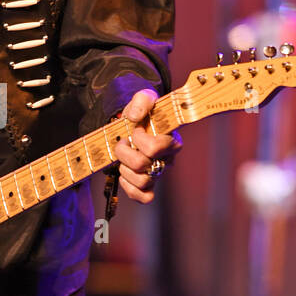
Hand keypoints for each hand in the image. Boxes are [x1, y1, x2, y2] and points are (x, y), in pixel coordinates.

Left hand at [114, 89, 181, 203]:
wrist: (133, 124)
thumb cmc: (142, 113)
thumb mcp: (143, 98)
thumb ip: (142, 100)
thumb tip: (135, 117)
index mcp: (171, 140)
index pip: (155, 148)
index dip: (139, 139)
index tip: (135, 130)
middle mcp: (167, 159)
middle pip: (143, 166)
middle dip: (125, 153)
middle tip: (124, 143)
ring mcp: (158, 173)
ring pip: (142, 182)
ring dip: (125, 169)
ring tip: (123, 159)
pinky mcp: (148, 185)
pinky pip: (142, 197)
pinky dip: (129, 187)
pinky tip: (125, 174)